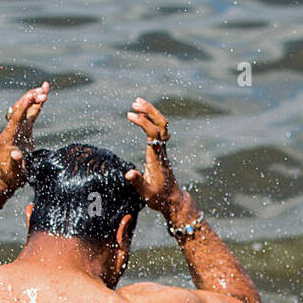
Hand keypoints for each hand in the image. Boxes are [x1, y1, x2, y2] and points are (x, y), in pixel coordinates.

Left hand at [0, 82, 48, 187]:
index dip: (23, 107)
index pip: (16, 117)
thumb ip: (15, 162)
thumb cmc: (12, 175)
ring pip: (26, 108)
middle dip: (31, 98)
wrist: (10, 177)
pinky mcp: (25, 130)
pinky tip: (44, 96)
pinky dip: (37, 104)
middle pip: (20, 108)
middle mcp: (12, 129)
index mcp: (8, 137)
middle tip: (43, 91)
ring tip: (45, 87)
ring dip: (35, 97)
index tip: (31, 97)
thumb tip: (16, 154)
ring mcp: (18, 128)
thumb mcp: (14, 171)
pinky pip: (31, 114)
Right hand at [124, 97, 192, 220]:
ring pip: (162, 126)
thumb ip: (138, 182)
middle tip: (135, 102)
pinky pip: (159, 130)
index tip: (129, 115)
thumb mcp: (146, 193)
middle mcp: (161, 150)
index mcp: (157, 157)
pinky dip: (151, 120)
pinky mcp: (161, 151)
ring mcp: (162, 150)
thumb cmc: (159, 197)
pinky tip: (142, 115)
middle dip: (150, 111)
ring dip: (151, 112)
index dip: (143, 122)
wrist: (173, 200)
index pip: (153, 133)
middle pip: (161, 124)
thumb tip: (129, 173)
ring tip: (136, 102)